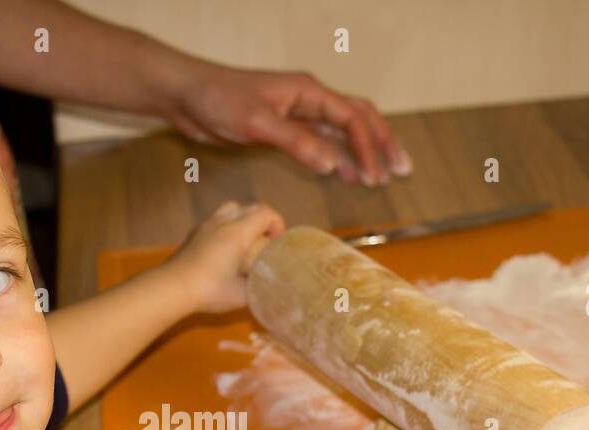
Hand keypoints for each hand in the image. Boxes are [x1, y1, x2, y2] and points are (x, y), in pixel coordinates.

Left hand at [164, 64, 411, 186]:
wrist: (188, 96)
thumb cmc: (218, 100)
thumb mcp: (257, 123)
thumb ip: (296, 142)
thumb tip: (333, 163)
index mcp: (308, 91)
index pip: (352, 118)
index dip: (369, 147)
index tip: (376, 175)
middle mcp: (308, 100)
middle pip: (358, 119)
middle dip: (381, 143)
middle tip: (400, 171)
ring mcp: (297, 114)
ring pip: (342, 131)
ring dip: (361, 153)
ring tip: (378, 179)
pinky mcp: (283, 128)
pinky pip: (320, 141)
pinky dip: (337, 157)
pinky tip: (344, 174)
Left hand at [165, 201, 285, 313]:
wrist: (172, 288)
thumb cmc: (209, 290)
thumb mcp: (242, 295)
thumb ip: (260, 287)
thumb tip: (270, 285)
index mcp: (238, 232)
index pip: (266, 213)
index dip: (278, 224)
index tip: (276, 244)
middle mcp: (222, 222)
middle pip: (250, 207)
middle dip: (263, 222)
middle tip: (264, 244)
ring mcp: (206, 225)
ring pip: (232, 208)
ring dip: (244, 220)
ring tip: (244, 242)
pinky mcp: (194, 233)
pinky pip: (217, 218)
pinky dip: (228, 225)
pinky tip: (225, 247)